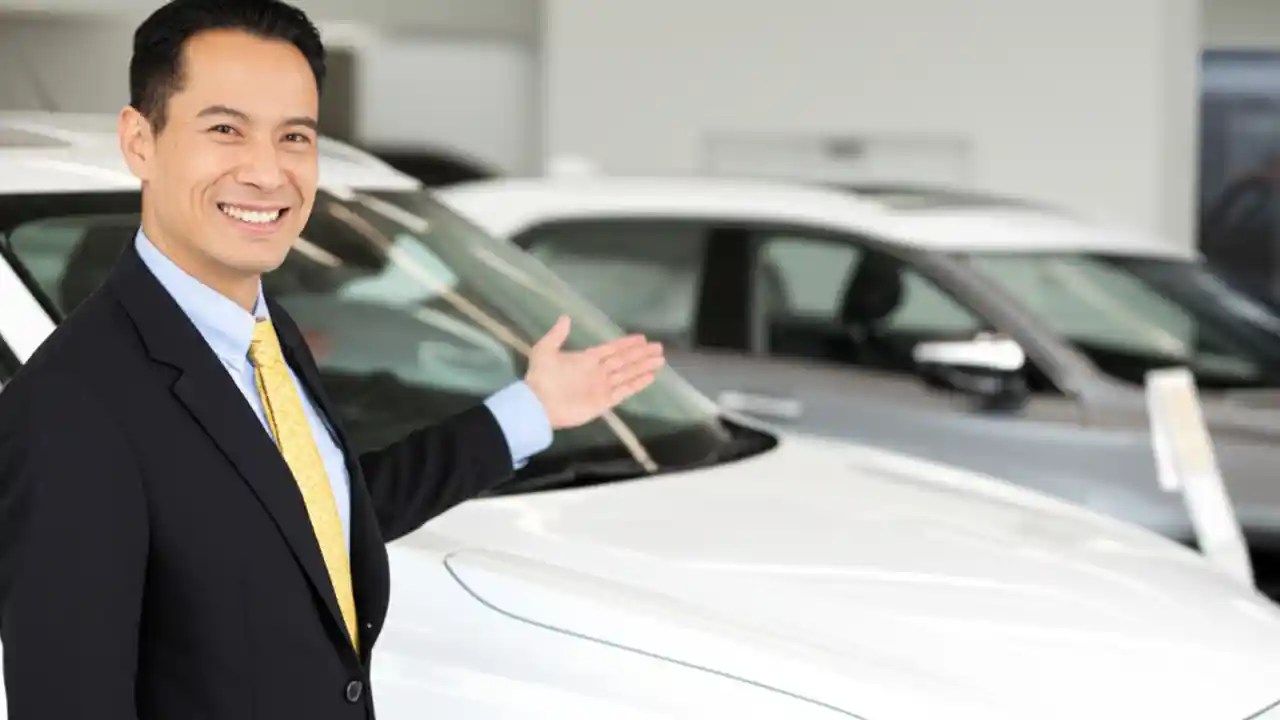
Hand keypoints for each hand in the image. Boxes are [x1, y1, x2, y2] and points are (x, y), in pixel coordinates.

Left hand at [525, 316, 664, 429]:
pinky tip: (650, 377)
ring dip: (643, 367)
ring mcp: (602, 387)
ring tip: (660, 360)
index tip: (642, 338)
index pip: (612, 349)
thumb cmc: (541, 377)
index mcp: (587, 359)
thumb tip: (565, 317)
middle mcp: (598, 372)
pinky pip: (624, 391)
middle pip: (624, 361)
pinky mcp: (604, 402)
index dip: (626, 343)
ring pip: (628, 374)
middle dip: (641, 354)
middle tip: (658, 347)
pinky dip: (637, 384)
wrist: (538, 404)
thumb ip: (557, 334)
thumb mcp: (545, 350)